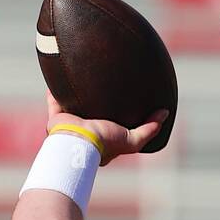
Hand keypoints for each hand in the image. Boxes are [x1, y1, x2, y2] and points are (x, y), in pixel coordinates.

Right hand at [45, 89, 166, 167]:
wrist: (78, 142)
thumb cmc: (105, 143)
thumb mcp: (132, 139)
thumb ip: (149, 129)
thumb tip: (165, 112)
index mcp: (102, 136)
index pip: (111, 123)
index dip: (116, 114)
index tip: (122, 99)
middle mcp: (87, 130)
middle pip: (91, 113)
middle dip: (94, 101)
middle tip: (100, 84)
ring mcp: (71, 124)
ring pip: (73, 106)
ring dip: (75, 94)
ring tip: (79, 76)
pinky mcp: (57, 118)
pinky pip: (55, 101)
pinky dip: (54, 92)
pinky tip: (57, 78)